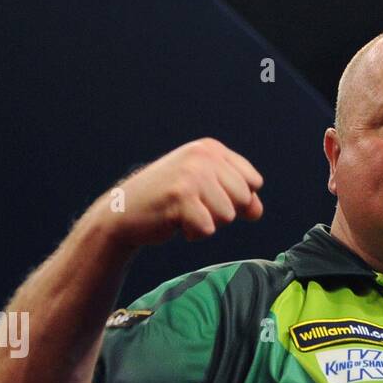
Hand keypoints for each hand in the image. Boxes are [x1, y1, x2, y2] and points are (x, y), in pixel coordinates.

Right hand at [90, 137, 264, 250]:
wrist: (125, 211)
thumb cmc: (168, 201)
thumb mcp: (206, 190)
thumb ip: (237, 196)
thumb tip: (257, 210)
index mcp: (211, 148)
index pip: (253, 181)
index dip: (237, 199)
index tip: (211, 197)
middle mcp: (203, 156)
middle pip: (243, 199)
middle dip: (222, 212)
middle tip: (194, 206)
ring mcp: (191, 174)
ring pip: (228, 215)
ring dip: (207, 223)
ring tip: (183, 213)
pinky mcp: (180, 196)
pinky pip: (208, 228)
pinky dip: (194, 233)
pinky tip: (176, 222)